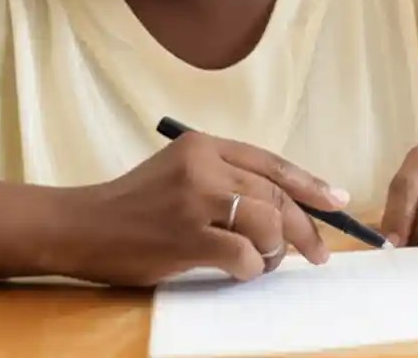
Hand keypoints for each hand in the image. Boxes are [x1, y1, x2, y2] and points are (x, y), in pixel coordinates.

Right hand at [52, 131, 347, 286]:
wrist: (80, 227)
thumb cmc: (134, 206)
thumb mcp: (180, 174)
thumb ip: (226, 181)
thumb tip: (286, 207)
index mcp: (203, 145)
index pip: (271, 163)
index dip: (309, 184)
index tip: (337, 201)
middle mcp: (202, 165)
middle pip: (276, 194)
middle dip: (306, 227)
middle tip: (320, 253)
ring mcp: (194, 199)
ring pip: (267, 222)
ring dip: (276, 251)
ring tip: (265, 263)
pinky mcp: (185, 236)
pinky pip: (244, 254)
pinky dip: (252, 268)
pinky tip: (242, 271)